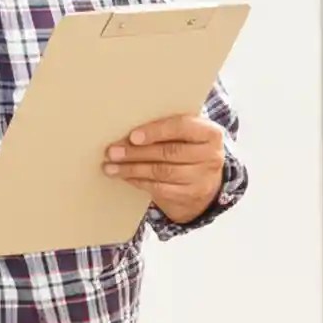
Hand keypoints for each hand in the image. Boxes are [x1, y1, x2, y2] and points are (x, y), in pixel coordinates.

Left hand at [102, 114, 224, 223]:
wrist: (206, 181)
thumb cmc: (187, 147)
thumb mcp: (186, 133)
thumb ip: (167, 126)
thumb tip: (127, 126)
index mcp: (211, 133)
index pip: (182, 127)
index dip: (156, 131)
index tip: (133, 136)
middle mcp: (211, 156)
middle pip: (169, 152)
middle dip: (136, 152)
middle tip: (112, 151)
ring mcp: (202, 178)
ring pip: (162, 172)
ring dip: (132, 168)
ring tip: (111, 166)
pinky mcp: (190, 196)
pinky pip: (160, 188)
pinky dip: (139, 181)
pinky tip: (125, 176)